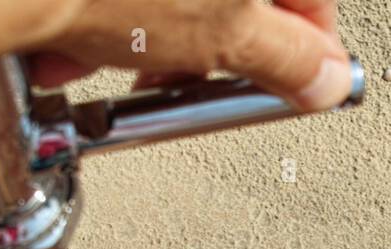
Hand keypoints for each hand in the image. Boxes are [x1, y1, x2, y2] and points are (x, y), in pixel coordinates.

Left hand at [23, 0, 351, 110]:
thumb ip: (284, 58)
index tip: (289, 88)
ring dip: (139, 40)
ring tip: (104, 61)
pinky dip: (99, 19)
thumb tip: (320, 80)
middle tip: (176, 78)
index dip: (301, 51)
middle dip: (198, 48)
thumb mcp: (222, 33)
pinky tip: (69, 45)